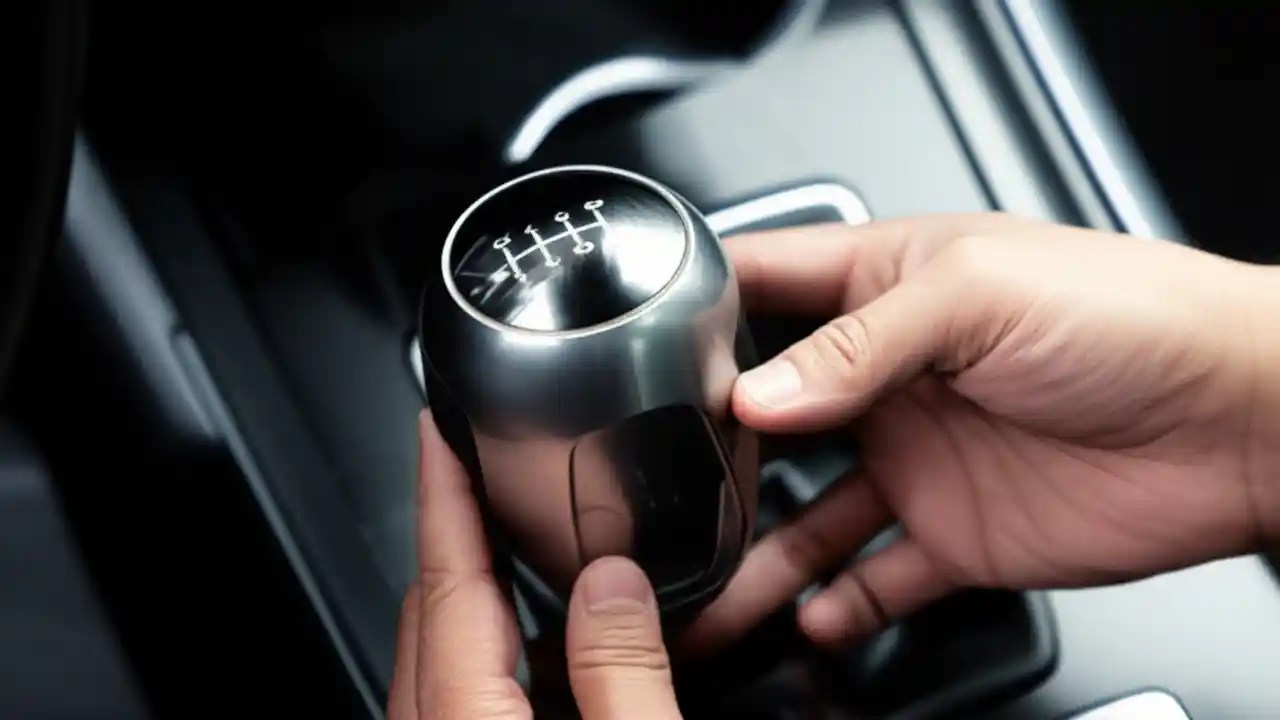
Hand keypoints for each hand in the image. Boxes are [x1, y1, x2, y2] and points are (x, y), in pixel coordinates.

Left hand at [388, 413, 681, 718]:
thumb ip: (624, 669)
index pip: (444, 581)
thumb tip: (614, 583)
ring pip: (444, 659)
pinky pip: (464, 704)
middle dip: (460, 535)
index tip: (438, 434)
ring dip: (483, 600)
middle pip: (432, 612)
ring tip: (526, 549)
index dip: (443, 494)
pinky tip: (556, 655)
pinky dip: (501, 659)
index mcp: (467, 718)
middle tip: (483, 472)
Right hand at [684, 213, 1279, 652]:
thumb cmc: (1131, 315)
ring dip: (757, 551)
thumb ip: (858, 346)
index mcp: (885, 285)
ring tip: (706, 583)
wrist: (1239, 420)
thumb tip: (756, 395)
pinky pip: (878, 577)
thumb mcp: (979, 297)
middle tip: (654, 486)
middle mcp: (887, 375)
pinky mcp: (955, 532)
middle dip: (709, 449)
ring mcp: (917, 458)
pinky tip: (813, 616)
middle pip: (768, 415)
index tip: (637, 345)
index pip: (764, 285)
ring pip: (808, 512)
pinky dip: (840, 604)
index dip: (698, 309)